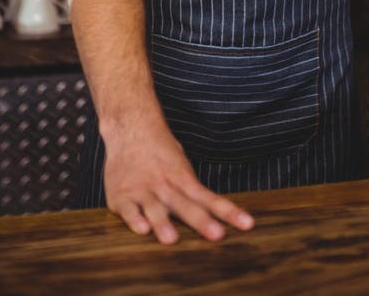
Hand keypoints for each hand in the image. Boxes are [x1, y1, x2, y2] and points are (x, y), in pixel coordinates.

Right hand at [102, 112, 254, 244]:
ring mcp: (143, 190)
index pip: (209, 197)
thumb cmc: (159, 150)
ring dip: (164, 223)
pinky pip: (128, 209)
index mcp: (182, 178)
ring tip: (171, 239)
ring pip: (156, 208)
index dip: (228, 211)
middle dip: (202, 221)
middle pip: (186, 205)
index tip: (247, 224)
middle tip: (217, 235)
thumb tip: (213, 212)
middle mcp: (165, 185)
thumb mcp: (180, 164)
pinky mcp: (121, 195)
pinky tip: (141, 228)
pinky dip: (134, 218)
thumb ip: (190, 189)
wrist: (130, 127)